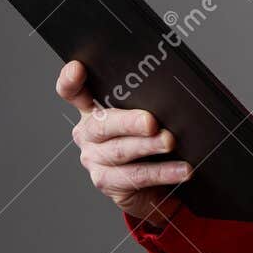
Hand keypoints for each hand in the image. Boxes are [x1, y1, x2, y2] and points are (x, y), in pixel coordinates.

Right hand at [57, 60, 190, 228]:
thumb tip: (177, 92)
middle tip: (151, 122)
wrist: (154, 183)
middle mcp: (88, 134)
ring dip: (148, 146)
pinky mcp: (108, 182)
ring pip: (121, 151)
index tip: (78, 69)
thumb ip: (151, 102)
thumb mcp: (148, 116)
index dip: (70, 80)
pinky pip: (137, 176)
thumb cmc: (152, 139)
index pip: (73, 92)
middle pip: (102, 124)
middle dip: (129, 122)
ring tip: (170, 142)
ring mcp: (95, 159)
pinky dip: (162, 172)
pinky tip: (181, 170)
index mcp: (93, 110)